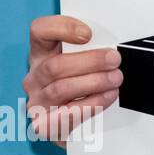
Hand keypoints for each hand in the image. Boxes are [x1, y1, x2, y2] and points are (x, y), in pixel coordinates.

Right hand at [23, 15, 121, 149]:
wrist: (81, 125)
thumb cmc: (86, 85)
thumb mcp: (87, 61)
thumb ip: (94, 48)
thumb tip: (114, 42)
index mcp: (43, 54)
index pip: (39, 32)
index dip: (61, 28)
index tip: (88, 33)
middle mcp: (36, 76)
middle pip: (55, 65)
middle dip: (90, 61)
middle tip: (115, 60)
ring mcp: (38, 101)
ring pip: (61, 88)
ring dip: (93, 82)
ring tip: (116, 79)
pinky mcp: (45, 125)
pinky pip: (67, 114)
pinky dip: (91, 104)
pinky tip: (108, 96)